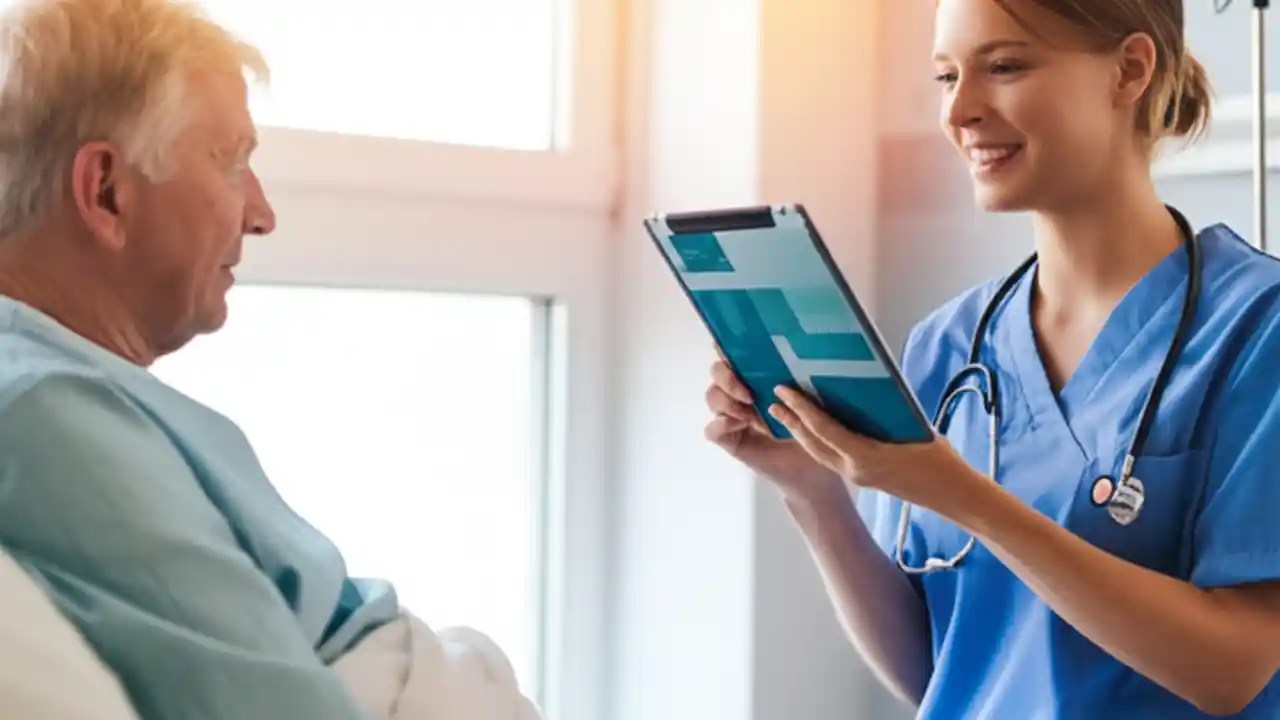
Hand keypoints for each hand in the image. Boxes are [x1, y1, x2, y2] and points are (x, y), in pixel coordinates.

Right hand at [704, 360, 839, 499]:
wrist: (813, 468)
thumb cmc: (815, 431)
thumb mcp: (811, 401)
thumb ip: (801, 381)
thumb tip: (803, 357)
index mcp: (758, 376)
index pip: (734, 354)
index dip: (726, 347)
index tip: (730, 348)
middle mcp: (740, 393)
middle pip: (717, 372)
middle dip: (728, 378)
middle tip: (749, 394)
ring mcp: (732, 416)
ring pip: (712, 396)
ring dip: (729, 402)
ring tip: (751, 414)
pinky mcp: (729, 439)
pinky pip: (712, 429)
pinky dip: (722, 424)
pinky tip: (741, 426)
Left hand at [768, 385, 986, 517]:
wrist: (954, 495)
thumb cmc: (940, 459)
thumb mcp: (914, 428)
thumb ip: (885, 412)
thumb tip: (862, 390)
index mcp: (865, 457)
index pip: (823, 429)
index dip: (801, 409)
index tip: (783, 390)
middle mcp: (854, 470)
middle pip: (812, 443)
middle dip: (791, 421)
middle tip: (773, 400)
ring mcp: (857, 477)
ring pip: (819, 453)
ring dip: (800, 433)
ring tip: (783, 413)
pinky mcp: (863, 479)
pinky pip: (831, 458)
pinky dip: (817, 442)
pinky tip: (813, 429)